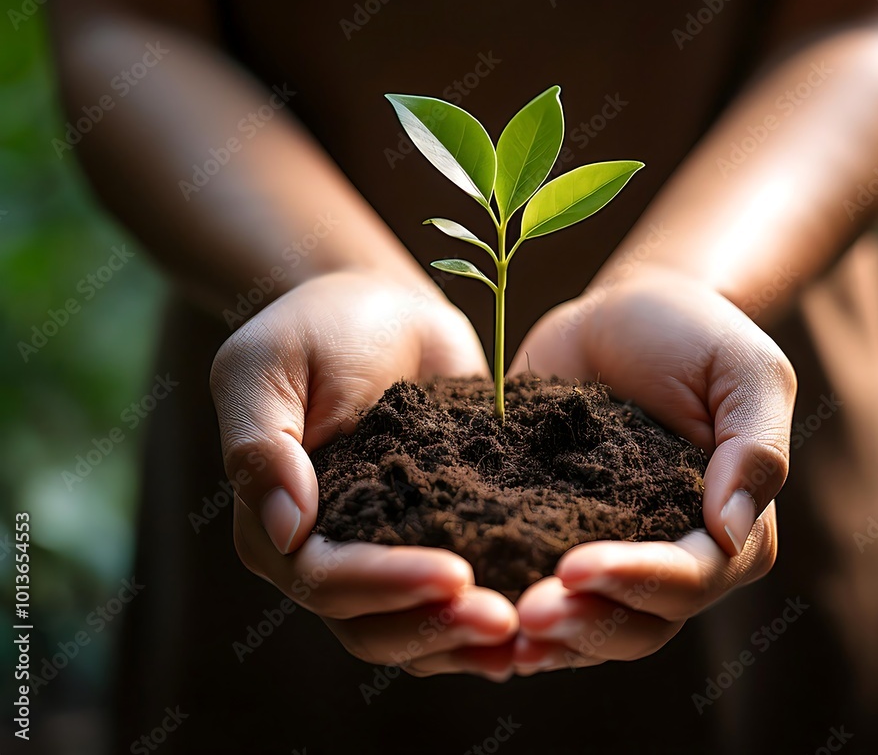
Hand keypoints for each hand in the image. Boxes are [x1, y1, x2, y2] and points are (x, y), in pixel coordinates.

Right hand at [210, 271, 517, 680]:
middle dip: (437, 627)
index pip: (325, 578)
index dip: (387, 584)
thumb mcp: (269, 366)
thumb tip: (285, 528)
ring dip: (468, 641)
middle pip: (372, 626)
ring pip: (416, 631)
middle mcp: (328, 555)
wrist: (384, 312)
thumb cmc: (319, 327)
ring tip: (532, 636)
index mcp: (276, 525)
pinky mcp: (439, 541)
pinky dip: (491, 619)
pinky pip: (456, 602)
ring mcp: (386, 555)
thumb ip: (262, 443)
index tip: (454, 573)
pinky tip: (541, 626)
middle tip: (506, 620)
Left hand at [507, 268, 795, 673]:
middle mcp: (671, 554)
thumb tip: (732, 533)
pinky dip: (514, 612)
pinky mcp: (556, 535)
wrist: (620, 314)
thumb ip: (755, 449)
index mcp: (728, 527)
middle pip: (639, 622)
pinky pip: (541, 590)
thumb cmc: (693, 334)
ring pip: (592, 626)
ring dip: (552, 638)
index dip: (636, 581)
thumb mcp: (745, 371)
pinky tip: (471, 617)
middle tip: (527, 615)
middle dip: (586, 624)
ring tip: (504, 630)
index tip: (574, 567)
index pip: (691, 578)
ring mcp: (612, 551)